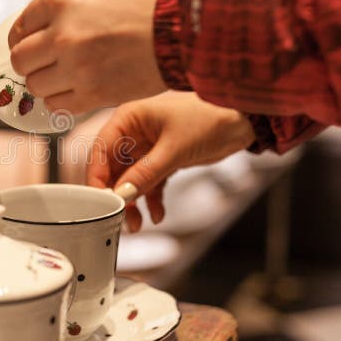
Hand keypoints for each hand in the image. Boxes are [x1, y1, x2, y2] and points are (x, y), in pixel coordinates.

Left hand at [8, 0, 168, 114]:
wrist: (188, 27)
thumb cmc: (154, 3)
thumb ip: (69, 9)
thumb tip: (43, 29)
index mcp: (62, 0)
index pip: (20, 26)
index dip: (23, 39)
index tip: (29, 45)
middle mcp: (62, 34)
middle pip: (21, 59)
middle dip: (31, 63)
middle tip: (46, 64)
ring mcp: (75, 66)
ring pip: (36, 85)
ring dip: (47, 84)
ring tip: (67, 78)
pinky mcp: (93, 94)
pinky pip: (58, 105)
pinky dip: (62, 102)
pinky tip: (77, 92)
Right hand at [86, 91, 255, 230]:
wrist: (242, 118)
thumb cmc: (209, 116)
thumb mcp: (174, 149)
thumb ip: (146, 173)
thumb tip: (123, 194)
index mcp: (128, 119)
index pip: (101, 151)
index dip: (98, 178)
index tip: (100, 201)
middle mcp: (134, 132)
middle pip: (114, 169)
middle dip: (118, 196)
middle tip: (120, 218)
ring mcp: (148, 147)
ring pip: (131, 180)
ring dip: (134, 203)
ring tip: (138, 224)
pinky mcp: (163, 159)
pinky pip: (150, 184)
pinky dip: (152, 199)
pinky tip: (157, 214)